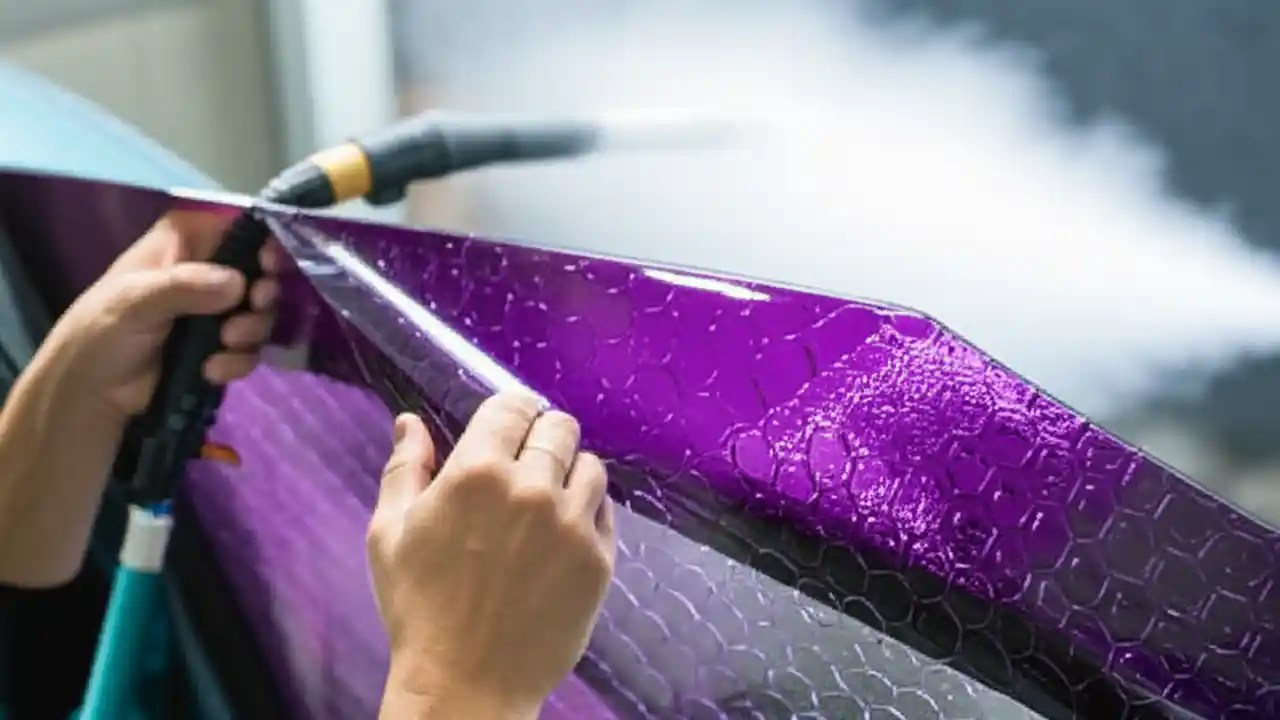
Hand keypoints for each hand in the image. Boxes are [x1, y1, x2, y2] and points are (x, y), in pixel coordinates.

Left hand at [45, 208, 281, 422]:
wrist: (92, 391)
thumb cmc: (103, 331)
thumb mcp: (136, 300)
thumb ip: (184, 287)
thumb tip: (239, 284)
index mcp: (185, 242)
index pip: (237, 227)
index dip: (262, 243)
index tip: (267, 266)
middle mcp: (208, 270)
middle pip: (261, 271)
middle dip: (262, 295)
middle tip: (252, 307)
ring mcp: (217, 311)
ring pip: (261, 313)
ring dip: (251, 330)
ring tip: (225, 342)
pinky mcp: (223, 347)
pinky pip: (250, 349)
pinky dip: (238, 360)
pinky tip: (212, 370)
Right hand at [369, 392, 615, 718]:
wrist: (466, 684)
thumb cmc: (419, 609)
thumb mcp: (390, 533)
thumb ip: (405, 468)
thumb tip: (410, 422)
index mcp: (476, 473)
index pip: (514, 406)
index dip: (512, 411)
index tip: (509, 424)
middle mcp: (531, 489)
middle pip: (559, 427)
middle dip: (542, 436)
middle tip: (528, 463)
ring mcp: (571, 525)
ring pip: (591, 465)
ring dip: (570, 473)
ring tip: (547, 500)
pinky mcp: (598, 559)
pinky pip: (605, 511)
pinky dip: (588, 512)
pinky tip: (562, 534)